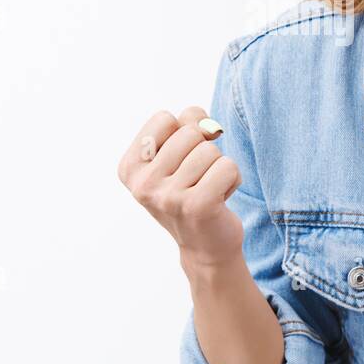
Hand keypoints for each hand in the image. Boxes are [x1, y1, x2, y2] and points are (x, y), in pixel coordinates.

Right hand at [118, 106, 244, 269]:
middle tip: (197, 179)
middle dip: (203, 150)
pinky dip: (233, 179)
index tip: (181, 160)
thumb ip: (188, 124)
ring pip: (210, 150)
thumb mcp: (178, 154)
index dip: (183, 132)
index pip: (164, 119)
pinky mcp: (197, 207)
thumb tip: (210, 127)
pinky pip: (228, 166)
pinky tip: (220, 199)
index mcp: (130, 168)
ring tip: (208, 189)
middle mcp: (143, 185)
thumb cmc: (191, 191)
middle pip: (190, 132)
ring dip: (218, 167)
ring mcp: (168, 198)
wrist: (205, 245)